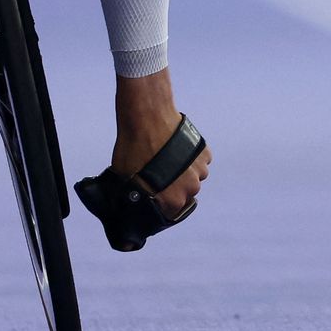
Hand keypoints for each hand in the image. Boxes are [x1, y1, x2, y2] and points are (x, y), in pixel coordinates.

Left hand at [110, 68, 211, 217]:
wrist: (146, 116)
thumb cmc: (133, 147)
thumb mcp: (126, 177)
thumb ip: (134, 193)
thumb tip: (128, 201)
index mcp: (173, 200)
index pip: (170, 213)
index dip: (160, 205)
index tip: (153, 196)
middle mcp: (191, 188)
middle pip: (183, 195)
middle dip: (171, 188)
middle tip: (156, 174)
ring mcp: (200, 170)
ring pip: (191, 177)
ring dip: (181, 172)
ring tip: (163, 158)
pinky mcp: (204, 153)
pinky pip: (198, 162)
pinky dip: (188, 158)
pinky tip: (173, 148)